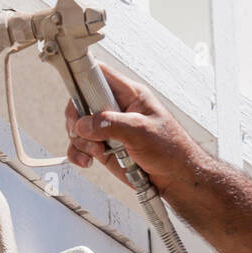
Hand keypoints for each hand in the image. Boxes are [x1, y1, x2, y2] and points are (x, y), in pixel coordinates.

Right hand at [64, 62, 205, 197]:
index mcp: (129, 95)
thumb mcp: (142, 132)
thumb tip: (84, 124)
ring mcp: (107, 128)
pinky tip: (88, 159)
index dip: (82, 77)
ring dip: (80, 140)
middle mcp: (115, 109)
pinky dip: (78, 153)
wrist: (176, 178)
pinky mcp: (102, 145)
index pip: (99, 74)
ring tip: (98, 151)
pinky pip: (79, 145)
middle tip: (85, 132)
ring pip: (77, 126)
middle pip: (80, 101)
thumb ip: (111, 124)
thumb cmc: (171, 151)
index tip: (74, 92)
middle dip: (77, 119)